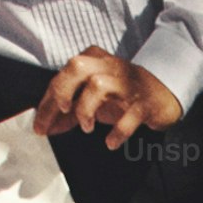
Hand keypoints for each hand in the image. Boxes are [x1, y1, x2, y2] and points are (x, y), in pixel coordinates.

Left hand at [35, 46, 183, 148]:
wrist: (162, 95)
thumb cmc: (123, 95)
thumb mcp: (94, 98)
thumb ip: (69, 110)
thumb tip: (46, 125)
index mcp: (95, 60)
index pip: (64, 75)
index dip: (48, 100)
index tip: (40, 123)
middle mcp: (110, 67)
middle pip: (78, 67)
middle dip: (63, 91)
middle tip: (62, 111)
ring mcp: (128, 84)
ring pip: (98, 85)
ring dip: (86, 110)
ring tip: (87, 128)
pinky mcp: (144, 104)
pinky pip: (129, 116)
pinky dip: (117, 131)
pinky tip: (110, 142)